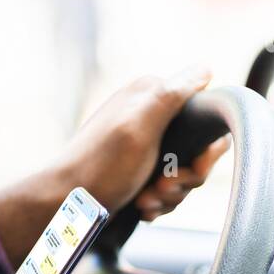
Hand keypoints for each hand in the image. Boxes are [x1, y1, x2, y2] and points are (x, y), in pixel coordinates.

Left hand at [0, 68, 230, 267]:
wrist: (66, 206)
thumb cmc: (100, 167)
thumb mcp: (138, 126)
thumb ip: (172, 95)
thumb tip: (205, 68)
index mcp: (150, 96)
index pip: (206, 116)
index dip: (207, 149)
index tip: (194, 166)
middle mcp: (149, 116)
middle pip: (199, 151)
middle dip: (185, 177)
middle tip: (160, 186)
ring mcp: (144, 146)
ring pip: (185, 175)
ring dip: (169, 194)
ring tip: (144, 199)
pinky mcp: (139, 171)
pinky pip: (168, 190)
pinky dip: (158, 202)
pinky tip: (141, 205)